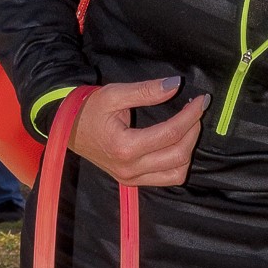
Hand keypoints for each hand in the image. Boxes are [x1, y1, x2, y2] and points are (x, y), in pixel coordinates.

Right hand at [69, 78, 207, 187]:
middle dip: (193, 132)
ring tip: (188, 128)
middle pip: (178, 155)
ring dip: (188, 151)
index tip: (201, 100)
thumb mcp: (114, 94)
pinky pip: (166, 180)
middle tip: (195, 112)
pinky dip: (178, 164)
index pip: (171, 134)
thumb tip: (176, 85)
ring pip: (176, 173)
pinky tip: (177, 144)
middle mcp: (129, 169)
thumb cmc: (88, 108)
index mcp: (125, 147)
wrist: (67, 127)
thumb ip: (146, 91)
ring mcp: (130, 179)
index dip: (191, 115)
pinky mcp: (131, 182)